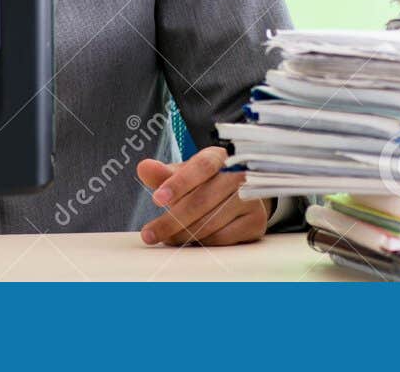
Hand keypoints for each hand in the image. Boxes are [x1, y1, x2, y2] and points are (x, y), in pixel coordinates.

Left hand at [135, 147, 270, 246]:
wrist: (242, 194)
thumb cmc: (206, 183)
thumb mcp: (185, 174)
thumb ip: (163, 174)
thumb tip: (143, 168)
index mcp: (220, 157)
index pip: (201, 167)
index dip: (179, 183)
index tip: (156, 198)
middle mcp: (240, 175)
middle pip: (203, 199)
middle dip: (172, 219)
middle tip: (149, 234)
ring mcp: (252, 199)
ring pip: (211, 222)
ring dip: (183, 234)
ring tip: (166, 238)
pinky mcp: (256, 222)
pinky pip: (223, 238)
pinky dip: (202, 242)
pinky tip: (189, 242)